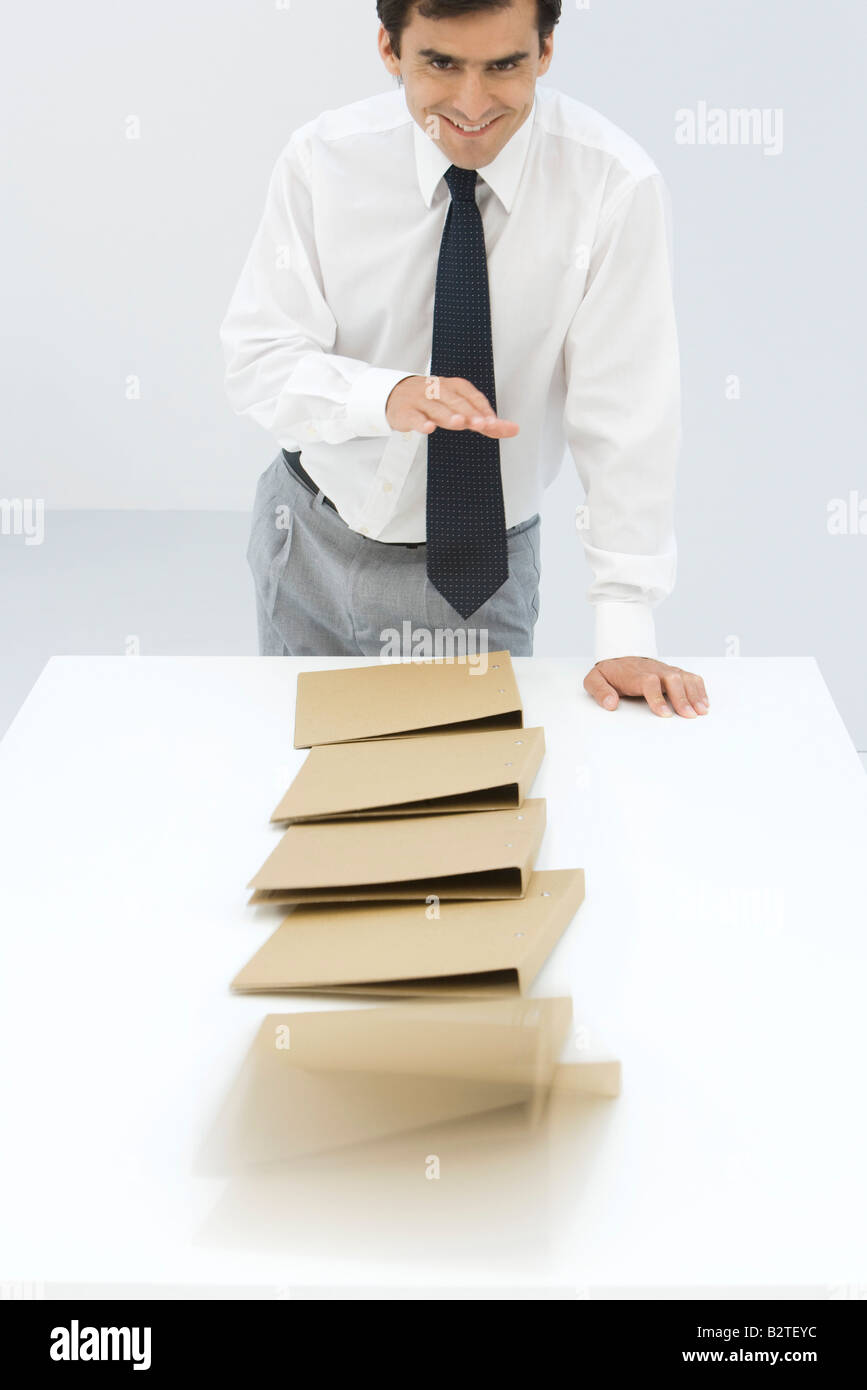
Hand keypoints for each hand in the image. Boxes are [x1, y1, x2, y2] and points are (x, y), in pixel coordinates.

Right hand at [386, 375, 518, 438]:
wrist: (395, 395)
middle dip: (470, 412)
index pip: (471, 395)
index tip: (493, 422)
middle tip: (482, 423)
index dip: (483, 408)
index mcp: (453, 386)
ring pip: (437, 408)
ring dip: (448, 415)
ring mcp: (421, 400)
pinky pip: (414, 417)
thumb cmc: (432, 403)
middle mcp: (438, 390)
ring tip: (460, 423)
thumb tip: (513, 430)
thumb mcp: (457, 407)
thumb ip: (483, 420)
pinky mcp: (406, 412)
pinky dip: (421, 423)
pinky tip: (428, 428)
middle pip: (456, 401)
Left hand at [584, 657, 709, 718]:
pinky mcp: (674, 673)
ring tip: (701, 711)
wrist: (620, 656)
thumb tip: (610, 704)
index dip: (658, 698)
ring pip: (685, 678)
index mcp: (636, 674)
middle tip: (689, 715)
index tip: (665, 714)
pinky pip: (691, 678)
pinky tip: (704, 704)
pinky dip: (700, 689)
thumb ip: (600, 691)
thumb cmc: (610, 673)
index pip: (649, 683)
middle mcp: (655, 671)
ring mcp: (666, 671)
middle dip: (682, 698)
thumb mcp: (595, 680)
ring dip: (695, 694)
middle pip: (673, 679)